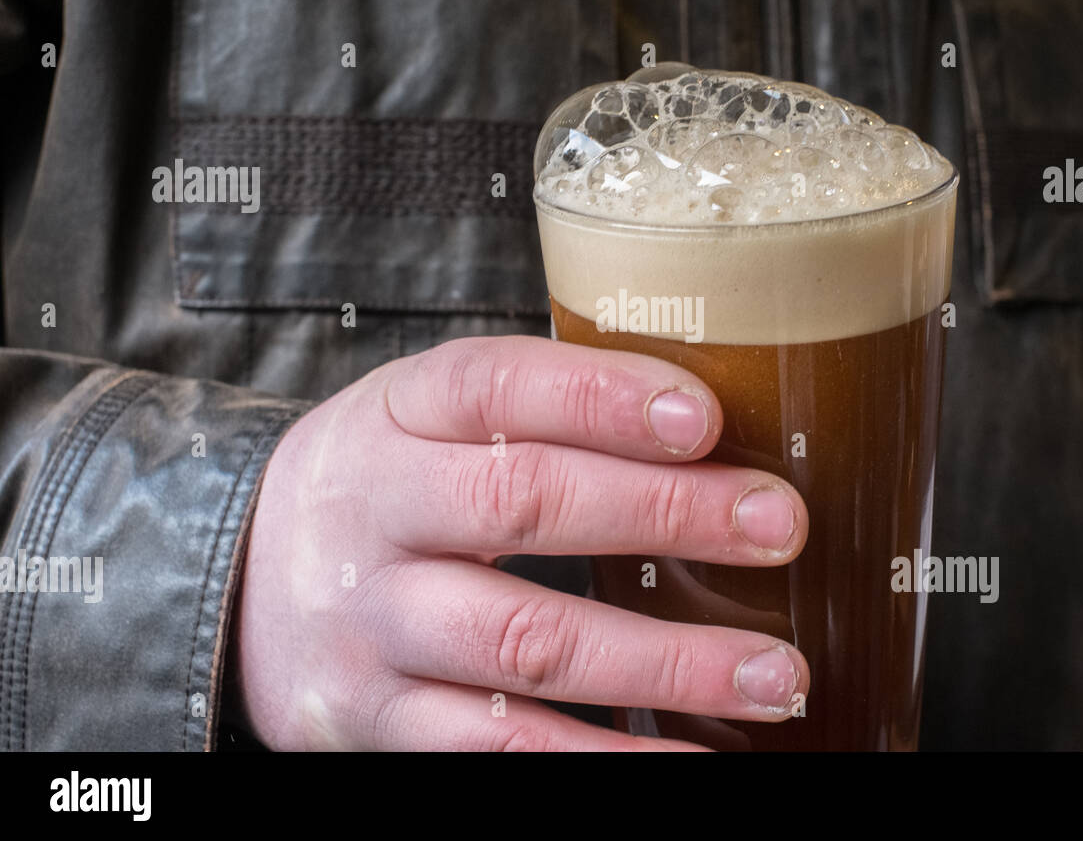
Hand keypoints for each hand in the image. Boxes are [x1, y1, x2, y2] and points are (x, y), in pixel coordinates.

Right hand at [230, 335, 808, 749]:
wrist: (239, 586)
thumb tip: (708, 427)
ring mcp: (375, 625)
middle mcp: (376, 514)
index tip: (706, 416)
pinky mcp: (377, 720)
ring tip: (772, 672)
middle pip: (522, 505)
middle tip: (779, 526)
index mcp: (396, 416)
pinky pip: (497, 749)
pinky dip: (600, 760)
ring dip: (662, 662)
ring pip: (524, 641)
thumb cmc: (384, 487)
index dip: (601, 396)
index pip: (495, 385)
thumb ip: (537, 414)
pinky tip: (687, 761)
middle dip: (663, 514)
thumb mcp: (425, 420)